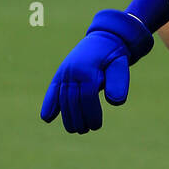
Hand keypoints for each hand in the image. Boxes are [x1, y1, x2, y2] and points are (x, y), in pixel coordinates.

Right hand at [40, 9, 152, 133]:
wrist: (104, 38)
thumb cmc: (114, 56)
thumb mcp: (121, 66)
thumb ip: (119, 82)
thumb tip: (115, 102)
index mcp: (88, 69)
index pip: (87, 96)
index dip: (91, 113)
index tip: (97, 126)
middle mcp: (72, 70)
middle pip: (72, 99)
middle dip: (79, 118)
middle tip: (86, 130)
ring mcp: (65, 71)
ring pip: (62, 98)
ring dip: (67, 116)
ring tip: (75, 129)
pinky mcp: (61, 74)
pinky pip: (53, 90)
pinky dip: (50, 103)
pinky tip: (47, 118)